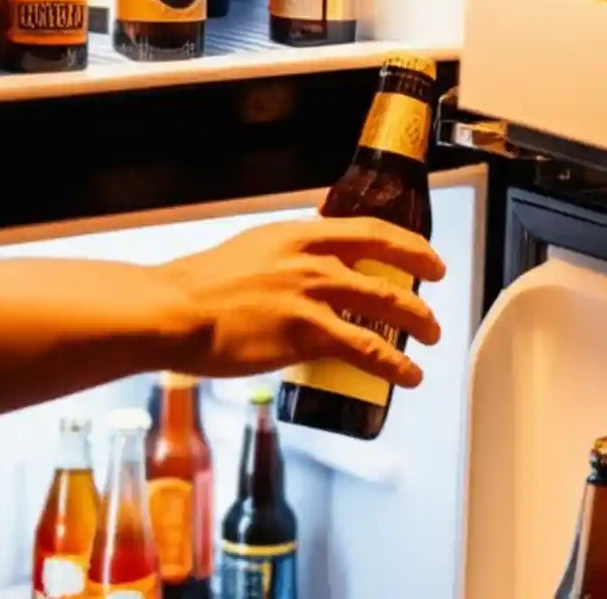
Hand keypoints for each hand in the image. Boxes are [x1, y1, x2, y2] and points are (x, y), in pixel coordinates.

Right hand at [153, 217, 445, 386]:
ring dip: (417, 324)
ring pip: (385, 307)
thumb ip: (287, 245)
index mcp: (300, 234)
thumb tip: (311, 235)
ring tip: (431, 339)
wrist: (174, 310)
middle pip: (387, 269)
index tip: (427, 258)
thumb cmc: (202, 284)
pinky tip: (407, 375)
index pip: (372, 231)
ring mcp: (311, 296)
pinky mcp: (306, 333)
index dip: (410, 245)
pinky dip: (394, 363)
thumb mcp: (253, 245)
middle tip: (432, 306)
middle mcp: (313, 259)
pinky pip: (366, 349)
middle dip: (420, 290)